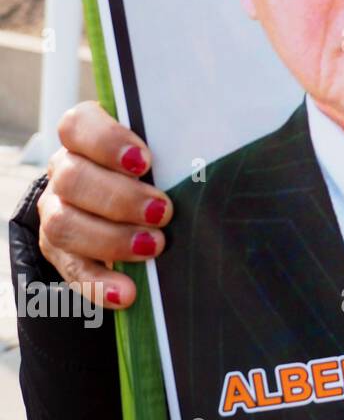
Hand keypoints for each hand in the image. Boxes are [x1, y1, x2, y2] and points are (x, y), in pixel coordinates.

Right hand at [35, 101, 172, 309]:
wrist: (138, 211)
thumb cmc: (162, 171)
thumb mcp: (167, 155)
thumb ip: (176, 153)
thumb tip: (210, 167)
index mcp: (87, 137)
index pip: (77, 126)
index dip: (106, 142)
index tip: (144, 162)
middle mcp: (66, 171)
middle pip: (72, 178)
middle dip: (120, 198)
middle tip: (163, 212)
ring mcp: (58, 211)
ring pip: (64, 224)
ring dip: (111, 239)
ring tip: (153, 247)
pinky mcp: (61, 251)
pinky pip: (72, 270)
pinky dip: (99, 284)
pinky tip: (126, 293)